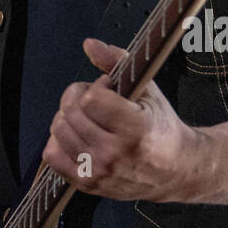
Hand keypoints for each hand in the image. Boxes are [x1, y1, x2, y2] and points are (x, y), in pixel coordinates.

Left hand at [41, 38, 206, 201]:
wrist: (175, 170)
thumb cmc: (162, 128)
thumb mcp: (149, 90)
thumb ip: (118, 62)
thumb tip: (89, 44)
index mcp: (135, 130)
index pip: (91, 99)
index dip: (97, 86)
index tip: (110, 89)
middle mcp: (115, 153)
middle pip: (70, 112)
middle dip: (78, 96)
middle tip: (95, 99)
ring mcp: (99, 171)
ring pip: (58, 131)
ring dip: (68, 116)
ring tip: (87, 116)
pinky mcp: (88, 183)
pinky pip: (52, 155)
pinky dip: (59, 140)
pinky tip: (77, 135)